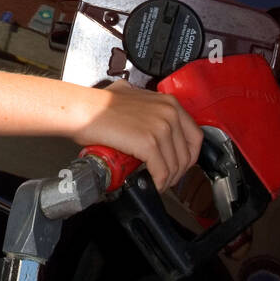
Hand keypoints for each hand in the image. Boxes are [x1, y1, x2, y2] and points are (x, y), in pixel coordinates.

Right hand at [71, 79, 204, 194]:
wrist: (84, 109)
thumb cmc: (100, 104)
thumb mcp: (133, 96)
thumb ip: (147, 105)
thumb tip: (147, 117)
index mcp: (169, 103)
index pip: (195, 136)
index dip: (189, 156)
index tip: (180, 164)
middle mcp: (170, 114)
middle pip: (187, 154)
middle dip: (179, 172)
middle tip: (168, 179)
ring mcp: (161, 128)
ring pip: (175, 166)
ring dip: (168, 180)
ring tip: (158, 184)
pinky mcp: (148, 143)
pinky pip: (162, 172)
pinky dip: (159, 183)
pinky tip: (153, 184)